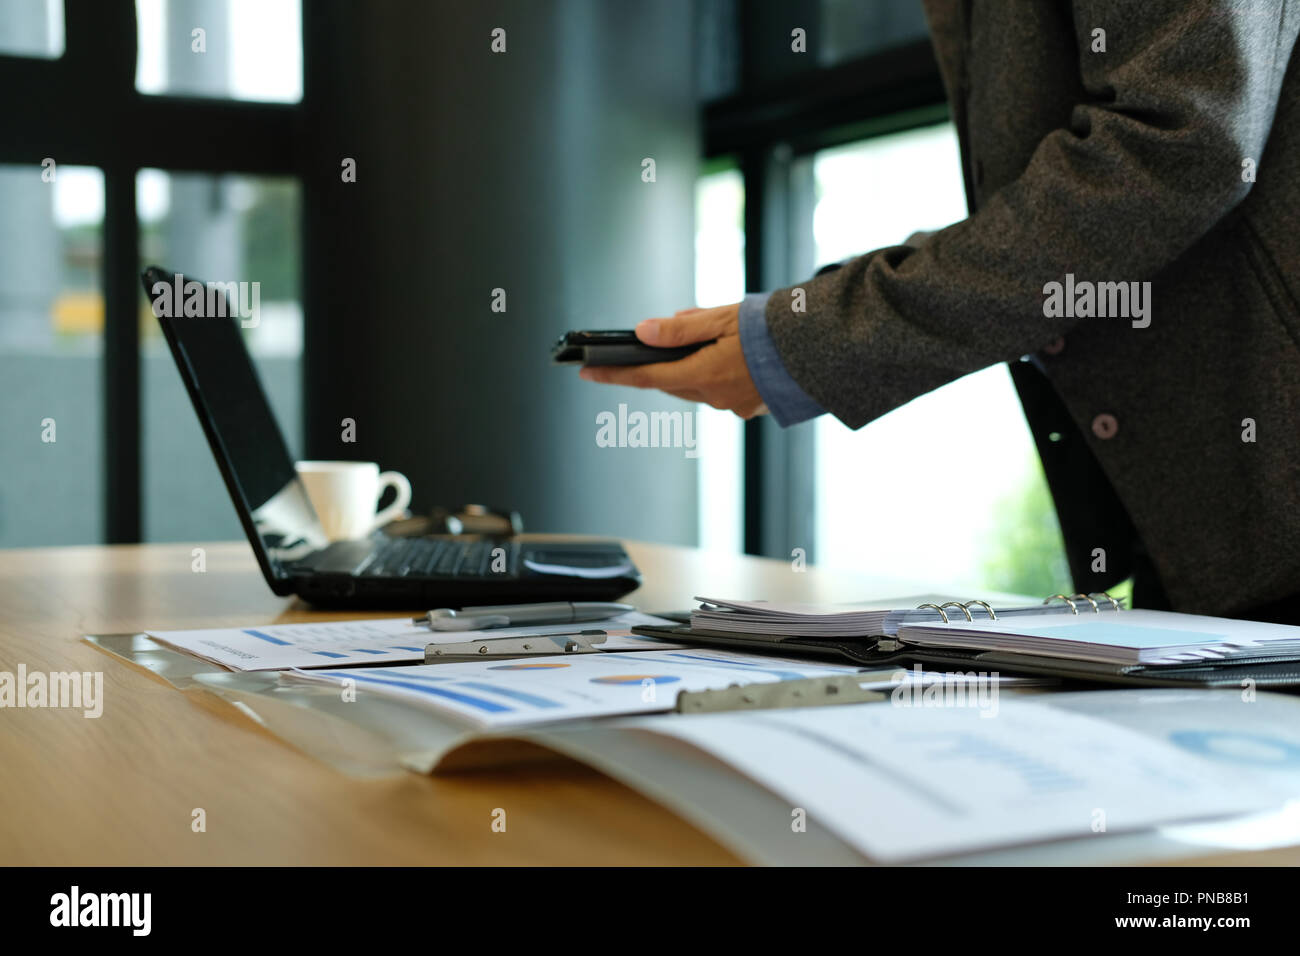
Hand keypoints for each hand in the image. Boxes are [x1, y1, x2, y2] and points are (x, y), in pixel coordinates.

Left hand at [578, 303, 768, 418]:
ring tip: (698, 340)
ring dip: (687, 369)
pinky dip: (714, 374)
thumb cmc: (776, 329)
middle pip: (671, 383)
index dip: (614, 374)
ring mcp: (735, 406)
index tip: (586, 372)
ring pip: (696, 387)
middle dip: (655, 367)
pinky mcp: (753, 406)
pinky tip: (726, 355)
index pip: (647, 377)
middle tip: (641, 349)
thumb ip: (681, 329)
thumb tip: (642, 331)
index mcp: (705, 375)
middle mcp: (716, 397)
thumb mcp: (724, 319)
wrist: (826, 350)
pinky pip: (721, 390)